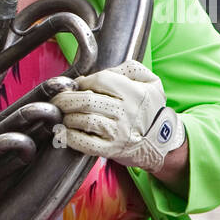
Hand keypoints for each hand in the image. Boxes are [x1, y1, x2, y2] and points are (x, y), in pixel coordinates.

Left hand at [50, 59, 185, 172]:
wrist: (161, 142)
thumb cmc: (149, 109)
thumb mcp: (149, 81)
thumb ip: (127, 69)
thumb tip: (93, 75)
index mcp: (135, 92)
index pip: (100, 80)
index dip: (83, 81)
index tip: (77, 85)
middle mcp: (126, 112)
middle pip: (87, 101)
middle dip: (66, 99)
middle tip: (58, 100)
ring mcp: (117, 132)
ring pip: (83, 120)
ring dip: (67, 116)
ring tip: (63, 114)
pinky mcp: (110, 149)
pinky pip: (84, 143)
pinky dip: (69, 137)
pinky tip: (64, 131)